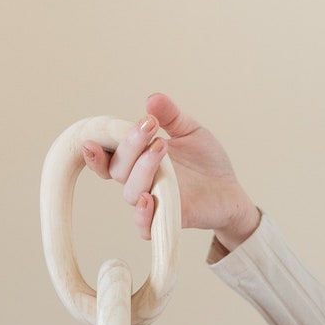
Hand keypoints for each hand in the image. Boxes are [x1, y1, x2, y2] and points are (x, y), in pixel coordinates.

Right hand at [81, 93, 260, 249]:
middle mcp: (140, 180)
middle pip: (118, 169)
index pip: (110, 155)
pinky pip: (144, 225)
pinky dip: (142, 214)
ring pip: (130, 191)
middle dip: (130, 146)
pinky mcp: (167, 219)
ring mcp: (152, 201)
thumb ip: (171, 116)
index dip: (97, 149)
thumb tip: (152, 99)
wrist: (230, 189)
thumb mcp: (190, 131)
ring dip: (141, 169)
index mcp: (138, 159)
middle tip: (149, 125)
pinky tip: (148, 198)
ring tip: (160, 147)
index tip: (94, 137)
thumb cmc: (205, 162)